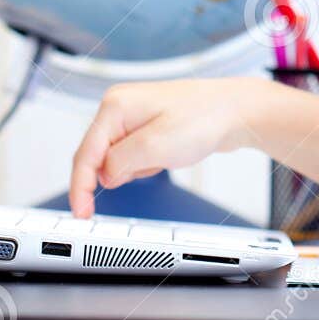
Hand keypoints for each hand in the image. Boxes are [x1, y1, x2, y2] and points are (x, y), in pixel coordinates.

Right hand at [68, 77, 270, 216]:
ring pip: (118, 158)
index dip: (80, 187)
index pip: (85, 153)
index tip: (81, 213)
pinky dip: (148, 164)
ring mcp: (135, 116)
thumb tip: (104, 175)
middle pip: (98, 155)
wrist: (238, 111)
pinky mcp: (149, 126)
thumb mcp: (155, 147)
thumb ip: (119, 163)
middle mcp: (121, 108)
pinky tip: (169, 155)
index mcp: (116, 106)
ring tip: (167, 155)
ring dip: (137, 168)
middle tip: (150, 169)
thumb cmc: (205, 118)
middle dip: (119, 173)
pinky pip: (136, 156)